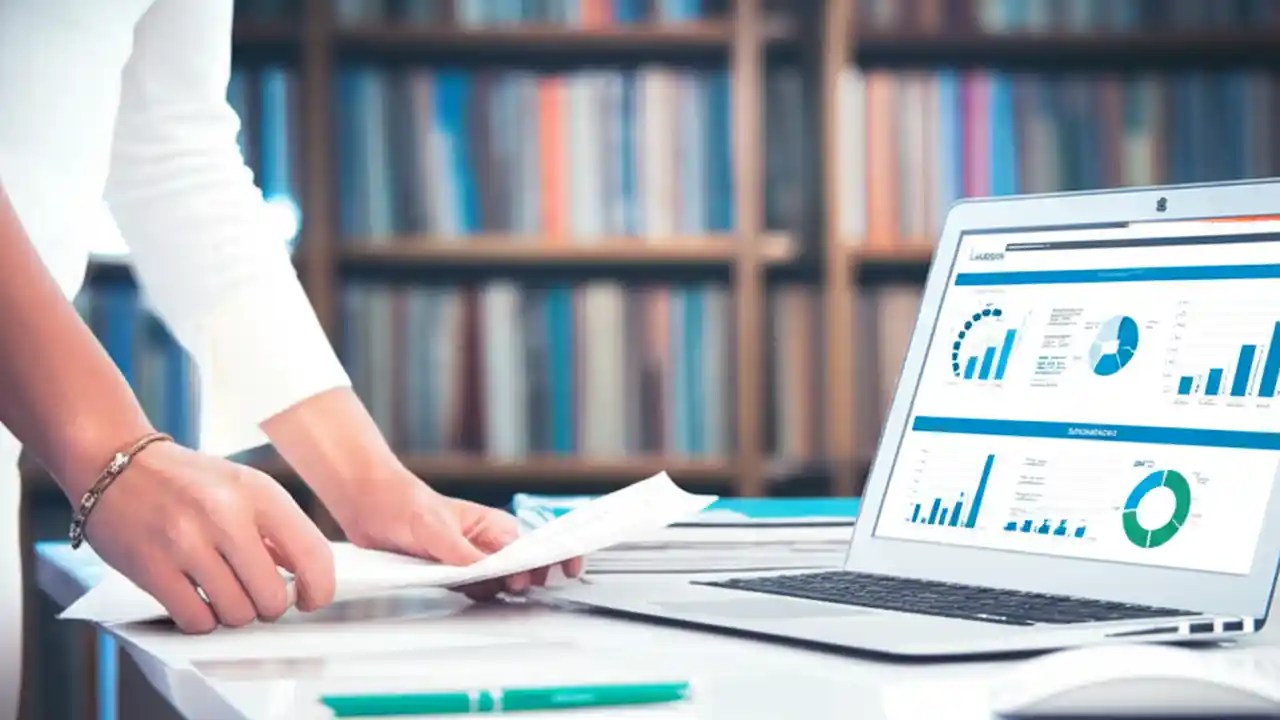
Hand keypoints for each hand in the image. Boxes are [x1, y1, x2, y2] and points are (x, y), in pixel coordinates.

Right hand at [82, 442, 334, 632]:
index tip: (310, 600)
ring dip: (233, 614)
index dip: (319, 589)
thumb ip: (277, 530)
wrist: (114, 465)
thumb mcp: (243, 487)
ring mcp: (186, 542)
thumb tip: (306, 578)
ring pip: (236, 614)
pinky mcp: (152, 568)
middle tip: (255, 594)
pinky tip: (196, 598)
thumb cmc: (186, 481)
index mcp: (258, 492)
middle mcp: (226, 515)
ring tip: (222, 592)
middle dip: (268, 605)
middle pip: (272, 597)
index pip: (312, 554)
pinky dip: (202, 620)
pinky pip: (196, 620)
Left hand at [331, 469, 583, 599]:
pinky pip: (472, 592)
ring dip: (488, 590)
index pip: (536, 544)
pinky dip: (468, 594)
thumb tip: (487, 572)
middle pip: (522, 572)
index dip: (558, 556)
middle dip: (519, 581)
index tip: (569, 570)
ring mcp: (470, 561)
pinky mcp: (451, 574)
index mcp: (494, 526)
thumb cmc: (404, 503)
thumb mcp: (434, 528)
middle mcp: (488, 544)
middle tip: (506, 583)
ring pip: (496, 587)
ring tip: (462, 577)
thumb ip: (462, 553)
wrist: (369, 505)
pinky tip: (452, 585)